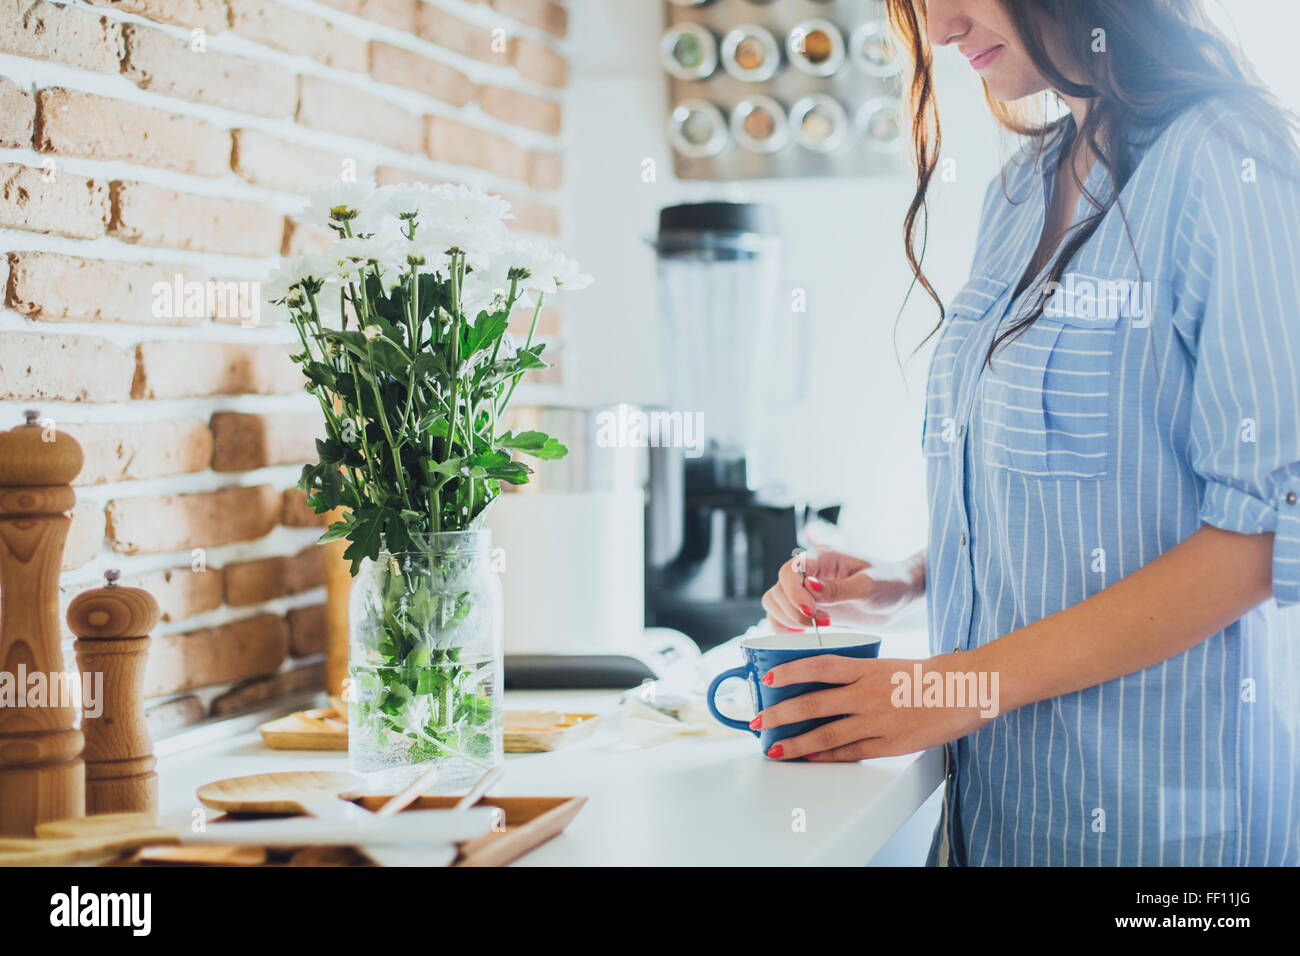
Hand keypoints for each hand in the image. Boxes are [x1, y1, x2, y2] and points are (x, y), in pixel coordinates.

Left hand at [754, 653, 991, 760]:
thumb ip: (860, 674)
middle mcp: (867, 693)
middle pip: (813, 703)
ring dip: (797, 743)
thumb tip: (829, 682)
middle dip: (780, 714)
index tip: (769, 679)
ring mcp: (877, 720)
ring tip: (775, 749)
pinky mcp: (890, 744)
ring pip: (827, 733)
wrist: (967, 688)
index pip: (820, 666)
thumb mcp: (890, 664)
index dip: (791, 672)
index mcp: (868, 668)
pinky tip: (810, 759)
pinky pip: (851, 752)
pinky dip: (827, 757)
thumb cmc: (931, 675)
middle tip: (757, 721)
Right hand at [760, 547, 923, 631]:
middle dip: (794, 612)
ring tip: (816, 627)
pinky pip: (781, 616)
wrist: (899, 596)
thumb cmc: (889, 584)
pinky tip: (805, 634)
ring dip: (787, 619)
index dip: (795, 595)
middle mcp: (809, 571)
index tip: (814, 613)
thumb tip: (810, 587)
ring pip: (774, 602)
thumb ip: (839, 589)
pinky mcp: (808, 607)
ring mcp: (806, 589)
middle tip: (823, 623)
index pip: (790, 572)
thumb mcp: (868, 587)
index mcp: (822, 557)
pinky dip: (785, 627)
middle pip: (778, 589)